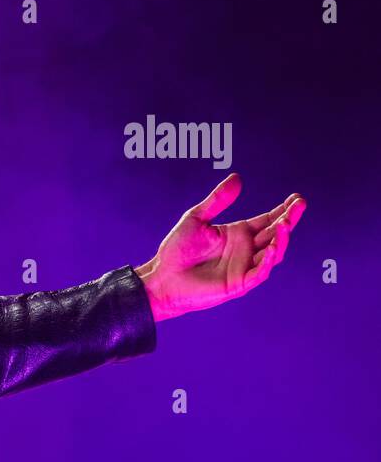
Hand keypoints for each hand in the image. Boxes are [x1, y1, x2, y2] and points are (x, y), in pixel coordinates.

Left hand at [134, 173, 305, 321]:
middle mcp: (246, 250)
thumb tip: (237, 178)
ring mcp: (244, 267)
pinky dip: (267, 261)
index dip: (283, 210)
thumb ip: (217, 200)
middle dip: (289, 220)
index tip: (296, 198)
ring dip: (281, 239)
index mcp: (239, 233)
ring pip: (273, 253)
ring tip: (285, 223)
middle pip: (275, 234)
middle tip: (300, 205)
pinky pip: (259, 273)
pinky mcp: (238, 283)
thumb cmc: (177, 249)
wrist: (161, 276)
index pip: (267, 220)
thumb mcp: (196, 218)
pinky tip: (272, 247)